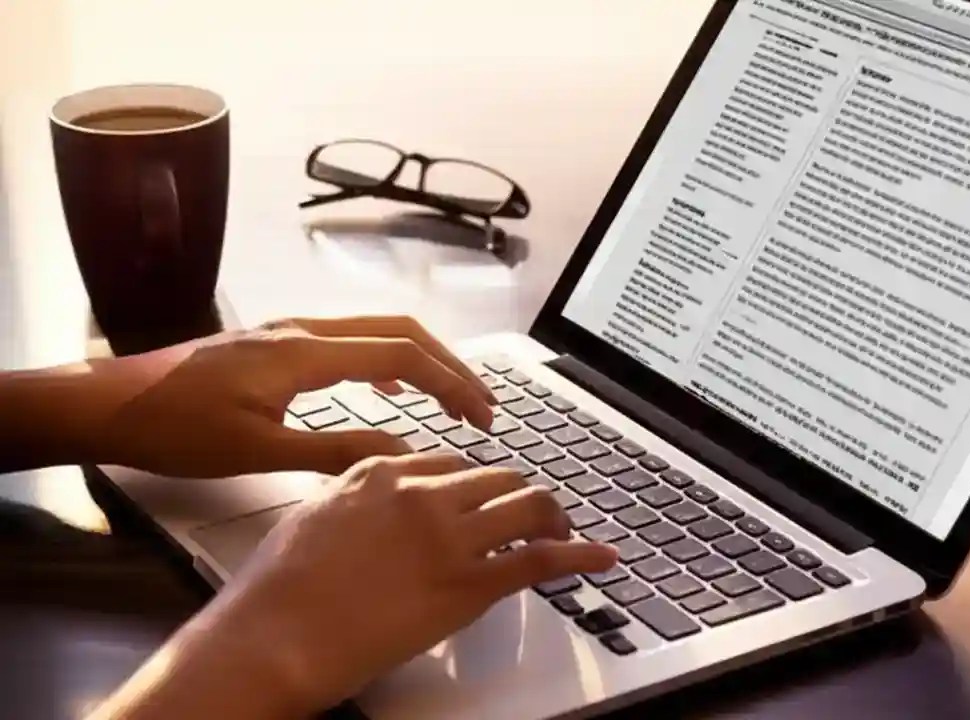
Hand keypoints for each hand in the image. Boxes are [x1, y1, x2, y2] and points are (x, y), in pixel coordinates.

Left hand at [89, 315, 496, 476]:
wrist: (107, 405)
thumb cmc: (175, 430)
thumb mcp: (257, 450)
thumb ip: (335, 450)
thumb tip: (402, 455)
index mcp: (305, 353)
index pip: (402, 353)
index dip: (450, 383)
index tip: (482, 416)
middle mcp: (303, 330)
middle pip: (400, 330)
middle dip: (449, 365)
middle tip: (482, 407)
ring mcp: (287, 332)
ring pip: (376, 330)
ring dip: (421, 359)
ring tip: (450, 398)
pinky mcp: (274, 344)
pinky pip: (349, 340)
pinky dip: (386, 358)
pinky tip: (389, 386)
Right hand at [89, 453, 618, 719]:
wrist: (273, 636)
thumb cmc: (277, 589)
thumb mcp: (313, 516)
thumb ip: (357, 499)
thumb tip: (379, 505)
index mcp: (382, 471)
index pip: (451, 464)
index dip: (474, 486)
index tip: (484, 500)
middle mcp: (424, 493)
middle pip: (497, 478)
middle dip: (518, 496)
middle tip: (527, 517)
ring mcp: (451, 536)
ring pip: (528, 505)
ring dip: (551, 518)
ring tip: (561, 532)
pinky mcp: (470, 584)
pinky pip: (541, 559)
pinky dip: (580, 555)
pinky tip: (601, 557)